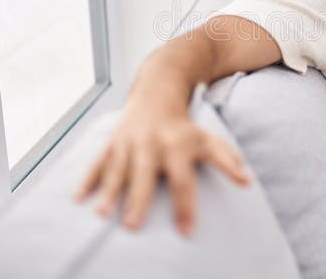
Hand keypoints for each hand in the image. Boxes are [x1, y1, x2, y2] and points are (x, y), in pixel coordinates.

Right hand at [73, 98, 250, 233]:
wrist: (157, 93)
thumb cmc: (184, 126)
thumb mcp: (207, 138)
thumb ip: (226, 160)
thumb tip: (247, 181)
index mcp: (177, 146)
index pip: (183, 181)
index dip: (186, 207)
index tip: (186, 232)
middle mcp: (151, 144)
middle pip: (145, 176)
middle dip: (138, 200)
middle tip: (133, 225)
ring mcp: (129, 143)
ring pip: (117, 169)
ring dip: (108, 191)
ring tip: (102, 213)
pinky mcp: (112, 142)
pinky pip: (97, 162)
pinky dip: (87, 178)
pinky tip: (77, 198)